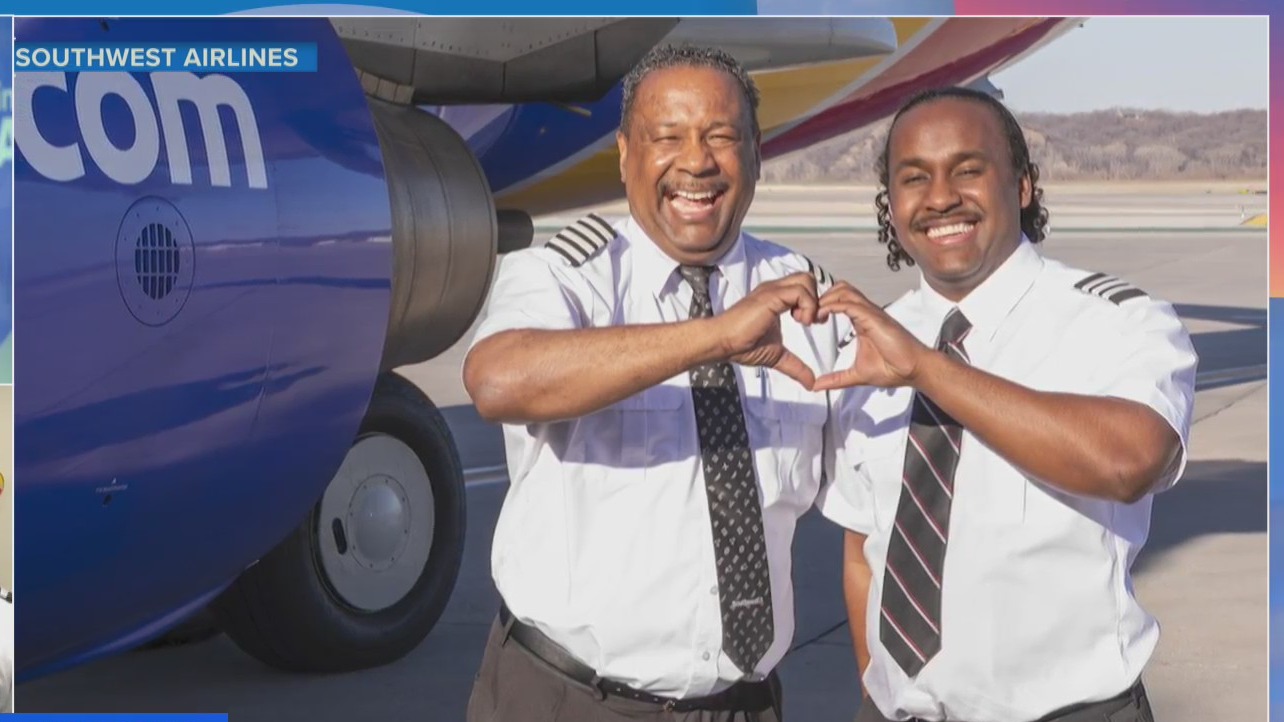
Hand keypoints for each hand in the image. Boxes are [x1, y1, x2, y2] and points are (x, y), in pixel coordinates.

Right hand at [716, 272, 818, 388]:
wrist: (722, 342)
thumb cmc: (742, 346)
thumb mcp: (777, 356)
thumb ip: (795, 366)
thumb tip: (811, 383)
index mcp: (776, 298)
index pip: (804, 287)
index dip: (814, 303)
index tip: (811, 323)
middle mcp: (775, 289)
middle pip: (807, 278)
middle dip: (817, 298)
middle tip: (811, 321)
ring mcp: (772, 290)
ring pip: (806, 280)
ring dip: (812, 302)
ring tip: (804, 321)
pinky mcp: (771, 296)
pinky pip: (800, 292)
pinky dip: (808, 306)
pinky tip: (800, 322)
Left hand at [813, 282, 930, 389]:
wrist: (914, 370)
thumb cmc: (893, 369)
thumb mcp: (857, 375)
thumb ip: (836, 379)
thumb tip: (816, 386)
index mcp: (862, 320)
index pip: (839, 300)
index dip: (821, 304)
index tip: (808, 320)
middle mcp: (866, 312)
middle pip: (839, 289)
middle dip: (821, 297)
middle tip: (808, 316)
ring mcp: (870, 313)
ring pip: (843, 290)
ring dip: (825, 299)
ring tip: (814, 316)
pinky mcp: (873, 317)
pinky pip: (849, 303)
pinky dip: (832, 306)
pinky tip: (822, 317)